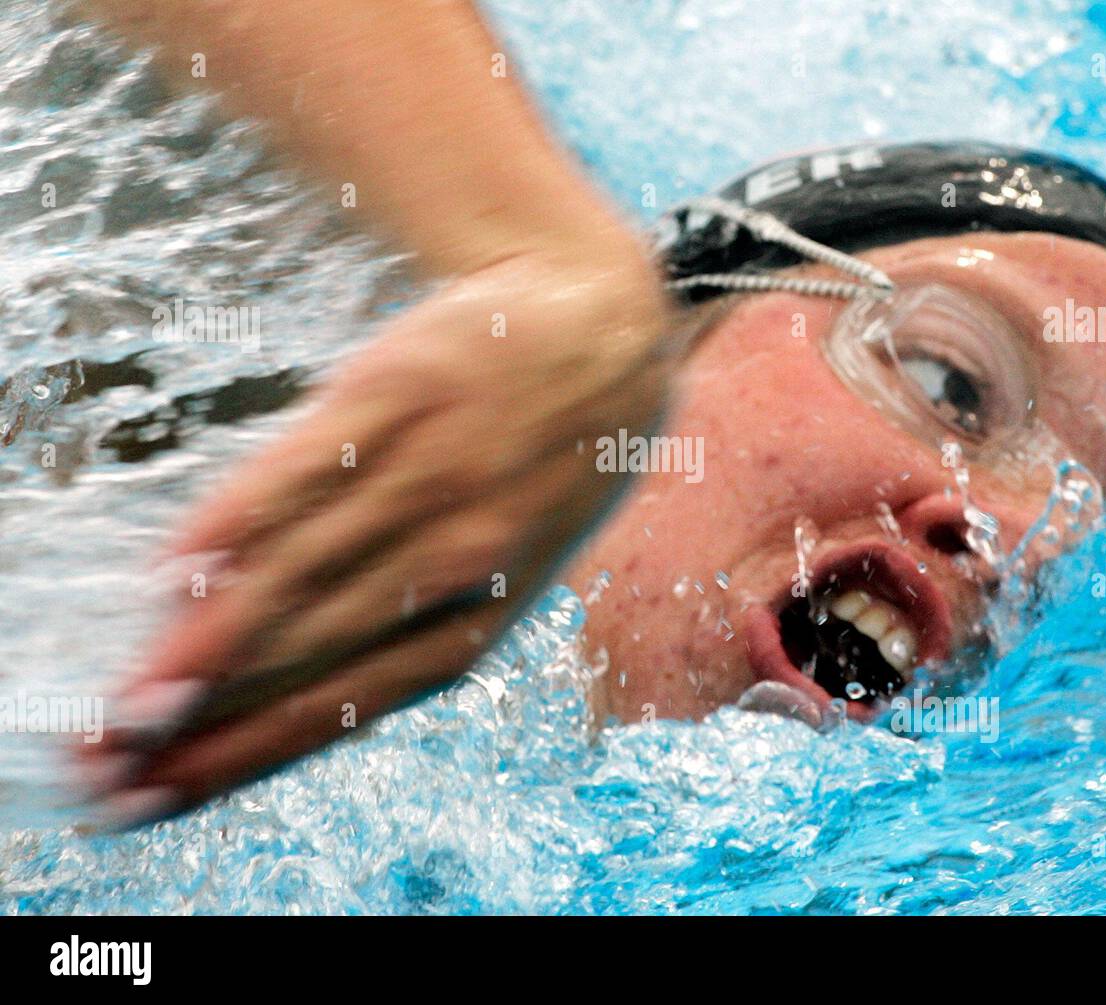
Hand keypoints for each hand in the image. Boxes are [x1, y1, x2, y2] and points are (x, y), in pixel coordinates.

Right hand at [78, 249, 669, 825]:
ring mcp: (428, 470)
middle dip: (213, 713)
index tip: (166, 790)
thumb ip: (412, 620)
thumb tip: (287, 676)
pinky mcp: (398, 390)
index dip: (254, 750)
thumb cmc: (538, 468)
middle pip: (313, 646)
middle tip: (116, 758)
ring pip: (300, 571)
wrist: (603, 332)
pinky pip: (304, 466)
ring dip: (209, 642)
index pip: (350, 699)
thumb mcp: (509, 561)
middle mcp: (458, 551)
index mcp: (487, 610)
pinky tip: (176, 569)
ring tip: (135, 698)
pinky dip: (238, 518)